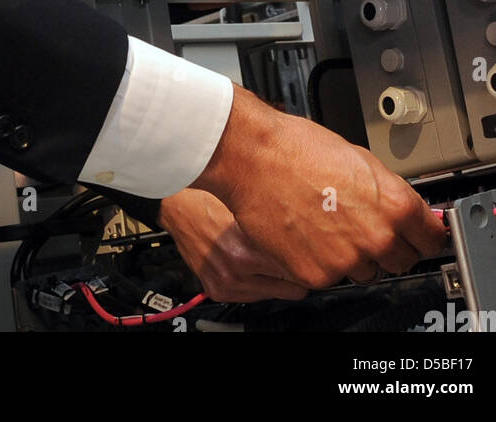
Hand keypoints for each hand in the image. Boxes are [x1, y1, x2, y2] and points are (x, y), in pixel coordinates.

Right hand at [158, 188, 308, 301]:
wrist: (178, 208)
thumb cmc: (210, 200)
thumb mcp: (249, 209)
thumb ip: (276, 227)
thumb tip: (308, 238)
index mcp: (246, 252)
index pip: (295, 274)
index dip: (309, 262)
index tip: (317, 257)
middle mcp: (236, 273)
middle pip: (287, 289)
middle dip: (296, 275)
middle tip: (303, 259)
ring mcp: (225, 285)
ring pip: (270, 294)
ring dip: (275, 279)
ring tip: (275, 258)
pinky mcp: (216, 290)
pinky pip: (250, 295)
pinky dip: (256, 282)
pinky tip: (254, 264)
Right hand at [192, 85, 447, 289]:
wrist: (252, 157)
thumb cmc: (298, 148)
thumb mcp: (360, 158)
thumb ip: (389, 191)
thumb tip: (408, 211)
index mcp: (395, 205)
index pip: (432, 238)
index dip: (424, 234)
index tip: (418, 235)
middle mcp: (377, 237)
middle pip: (402, 261)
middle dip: (388, 246)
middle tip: (362, 225)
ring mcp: (347, 260)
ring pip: (366, 271)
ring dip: (354, 255)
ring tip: (327, 223)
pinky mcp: (317, 275)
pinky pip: (331, 277)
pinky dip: (322, 261)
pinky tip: (308, 233)